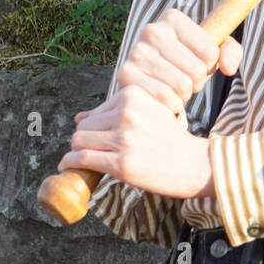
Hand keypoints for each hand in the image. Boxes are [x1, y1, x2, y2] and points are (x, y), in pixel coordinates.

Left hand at [59, 85, 213, 198]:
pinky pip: (83, 159)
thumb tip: (79, 117)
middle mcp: (126, 113)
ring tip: (81, 159)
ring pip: (79, 140)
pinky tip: (69, 167)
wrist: (195, 164)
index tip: (98, 138)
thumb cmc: (173, 140)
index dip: (94, 126)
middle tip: (91, 150)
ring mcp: (123, 138)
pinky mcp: (121, 163)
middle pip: (84, 125)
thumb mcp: (149, 113)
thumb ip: (116, 112)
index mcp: (133, 96)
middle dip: (84, 139)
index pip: (96, 111)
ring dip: (76, 151)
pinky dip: (71, 163)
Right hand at [103, 7, 242, 117]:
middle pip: (197, 70)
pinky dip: (171, 104)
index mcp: (173, 17)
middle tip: (185, 77)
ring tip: (174, 86)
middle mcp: (152, 30)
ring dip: (184, 93)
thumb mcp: (212, 51)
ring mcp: (136, 52)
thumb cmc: (186, 61)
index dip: (210, 64)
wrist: (150, 78)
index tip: (197, 61)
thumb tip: (227, 67)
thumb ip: (230, 52)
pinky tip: (165, 97)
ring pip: (182, 86)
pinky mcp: (126, 75)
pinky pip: (165, 98)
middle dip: (197, 80)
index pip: (210, 51)